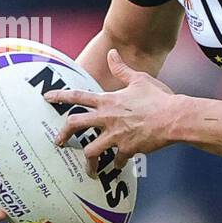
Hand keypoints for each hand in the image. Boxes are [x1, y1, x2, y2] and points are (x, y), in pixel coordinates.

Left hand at [48, 49, 178, 171]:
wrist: (174, 118)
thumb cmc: (159, 98)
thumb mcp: (139, 79)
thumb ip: (122, 69)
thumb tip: (112, 53)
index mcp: (108, 101)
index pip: (77, 96)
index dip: (60, 96)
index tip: (47, 98)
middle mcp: (107, 118)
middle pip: (75, 125)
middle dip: (63, 135)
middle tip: (58, 142)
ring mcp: (116, 135)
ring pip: (91, 151)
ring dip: (88, 161)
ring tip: (89, 169)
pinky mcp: (127, 149)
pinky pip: (117, 160)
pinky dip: (116, 164)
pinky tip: (117, 166)